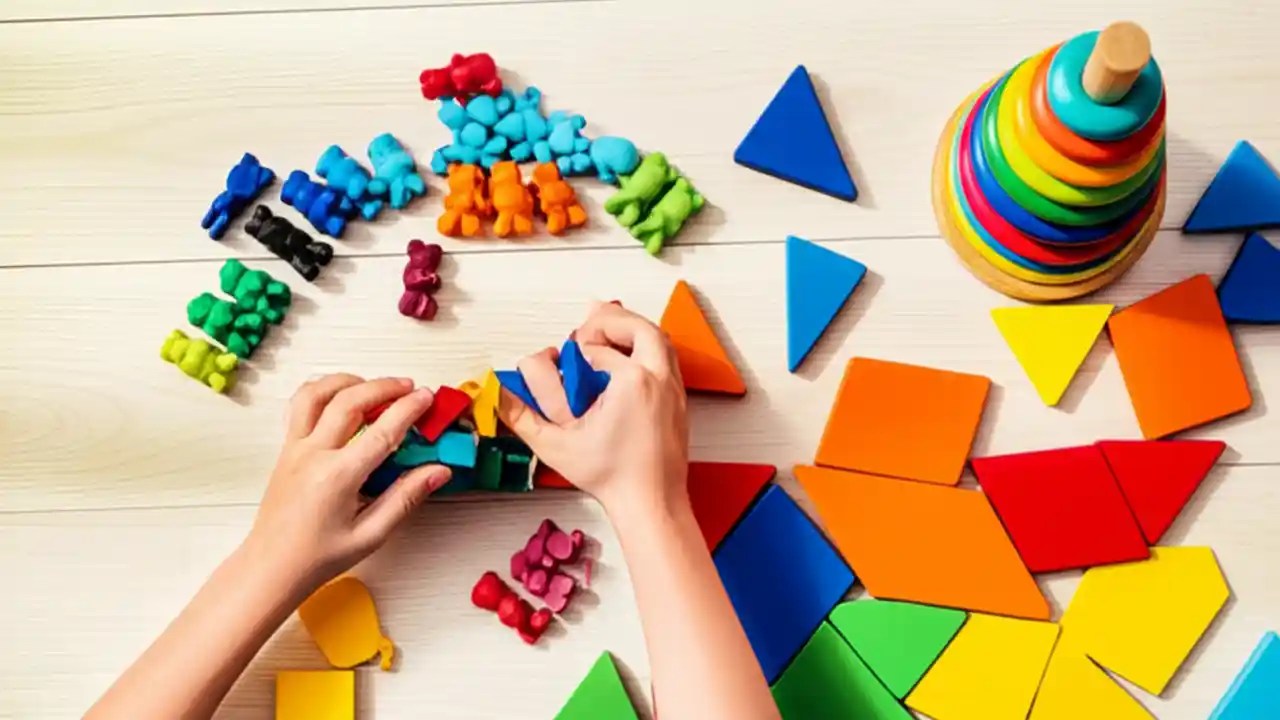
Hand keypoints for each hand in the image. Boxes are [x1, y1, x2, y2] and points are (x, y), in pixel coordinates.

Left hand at [245, 374, 450, 591]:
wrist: (271, 567)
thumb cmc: (317, 557)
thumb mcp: (371, 534)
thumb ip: (406, 497)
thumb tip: (438, 471)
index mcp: (337, 477)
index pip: (382, 431)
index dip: (408, 409)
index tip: (427, 398)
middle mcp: (313, 456)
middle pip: (349, 400)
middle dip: (383, 387)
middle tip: (409, 387)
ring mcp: (294, 449)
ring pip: (316, 394)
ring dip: (348, 381)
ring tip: (373, 385)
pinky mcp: (286, 450)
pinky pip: (300, 406)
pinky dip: (321, 392)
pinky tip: (340, 396)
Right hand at [499, 303, 689, 515]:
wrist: (652, 502)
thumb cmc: (613, 478)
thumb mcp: (556, 445)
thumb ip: (521, 417)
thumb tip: (498, 394)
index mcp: (631, 381)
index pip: (597, 349)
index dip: (576, 350)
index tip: (564, 359)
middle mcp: (658, 379)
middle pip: (640, 328)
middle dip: (612, 320)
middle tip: (589, 324)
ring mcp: (673, 390)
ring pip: (660, 341)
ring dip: (634, 332)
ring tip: (608, 335)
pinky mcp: (680, 402)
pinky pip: (668, 361)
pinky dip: (649, 350)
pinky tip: (630, 360)